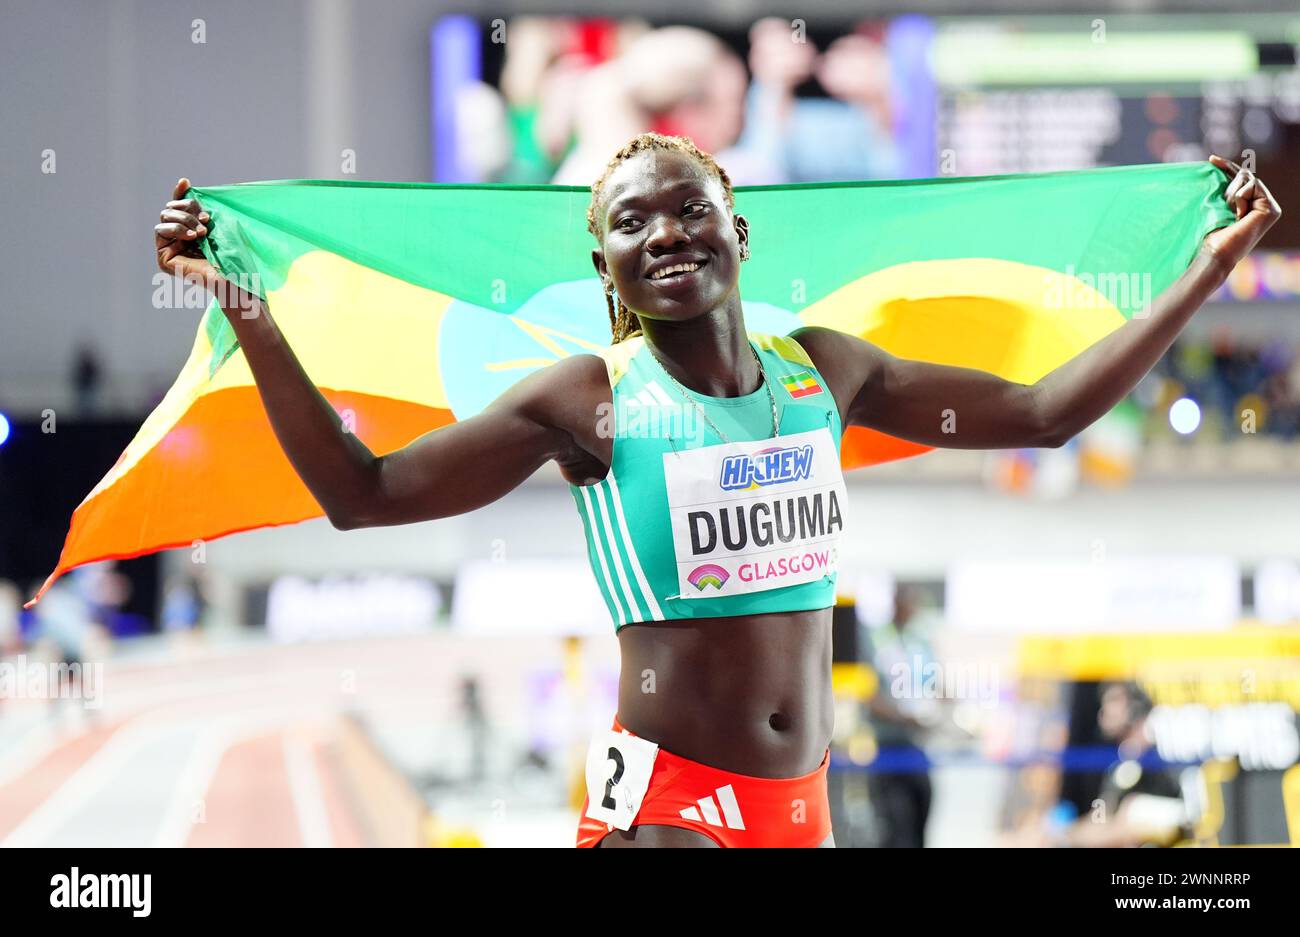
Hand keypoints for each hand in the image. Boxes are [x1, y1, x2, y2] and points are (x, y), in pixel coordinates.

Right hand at [154, 178, 220, 288]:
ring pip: (165, 216)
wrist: (231, 278)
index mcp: (192, 230)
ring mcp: (170, 247)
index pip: (181, 207)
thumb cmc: (230, 253)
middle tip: (205, 221)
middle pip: (171, 208)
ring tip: (201, 232)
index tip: (186, 182)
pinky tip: (191, 237)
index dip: (181, 193)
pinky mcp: (163, 257)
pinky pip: (160, 230)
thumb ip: (198, 205)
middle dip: (188, 209)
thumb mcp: (215, 223)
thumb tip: (184, 181)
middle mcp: (179, 238)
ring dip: (184, 220)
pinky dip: (176, 229)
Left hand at [1200, 155, 1281, 274]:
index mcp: (1250, 205)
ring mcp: (1269, 207)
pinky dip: (1239, 198)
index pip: (1241, 179)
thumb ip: (1223, 188)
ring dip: (1232, 194)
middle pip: (1245, 176)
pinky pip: (1252, 186)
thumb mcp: (1215, 205)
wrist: (1214, 253)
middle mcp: (1262, 205)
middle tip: (1222, 205)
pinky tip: (1238, 216)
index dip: (1227, 167)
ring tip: (1230, 214)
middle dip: (1228, 185)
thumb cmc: (1209, 234)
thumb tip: (1214, 164)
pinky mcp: (1271, 209)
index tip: (1211, 159)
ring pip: (1248, 179)